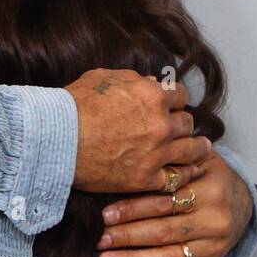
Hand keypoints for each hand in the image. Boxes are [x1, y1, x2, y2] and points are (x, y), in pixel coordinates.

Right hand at [66, 69, 210, 193]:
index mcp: (152, 95)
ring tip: (201, 150)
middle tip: (182, 130)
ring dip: (197, 149)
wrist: (55, 138)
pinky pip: (175, 179)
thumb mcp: (102, 78)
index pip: (180, 96)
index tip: (173, 107)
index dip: (176, 101)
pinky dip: (182, 175)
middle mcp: (161, 124)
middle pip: (187, 123)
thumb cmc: (73, 106)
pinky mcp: (145, 178)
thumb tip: (149, 81)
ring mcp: (156, 153)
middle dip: (183, 125)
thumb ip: (131, 79)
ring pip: (191, 151)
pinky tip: (186, 173)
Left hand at [96, 151, 254, 256]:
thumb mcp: (201, 159)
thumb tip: (135, 158)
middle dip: (127, 236)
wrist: (243, 202)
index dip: (133, 209)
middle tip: (99, 238)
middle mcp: (213, 223)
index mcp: (210, 192)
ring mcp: (212, 249)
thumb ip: (175, 159)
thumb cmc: (211, 177)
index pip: (165, 203)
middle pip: (163, 232)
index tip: (105, 214)